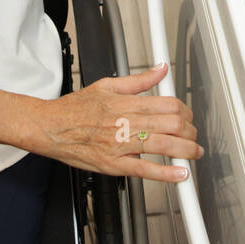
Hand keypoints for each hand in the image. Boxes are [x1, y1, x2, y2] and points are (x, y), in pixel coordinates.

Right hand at [27, 63, 202, 182]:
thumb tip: (160, 69)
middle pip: (172, 124)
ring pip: (164, 146)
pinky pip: (145, 170)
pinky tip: (180, 174)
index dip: (185, 111)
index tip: (187, 116)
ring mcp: (121, 145)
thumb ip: (139, 80)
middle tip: (193, 135)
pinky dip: (167, 174)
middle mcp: (126, 123)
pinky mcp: (114, 165)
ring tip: (194, 153)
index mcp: (127, 102)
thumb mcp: (107, 85)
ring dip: (187, 150)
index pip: (169, 104)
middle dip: (190, 131)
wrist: (50, 127)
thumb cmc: (75, 109)